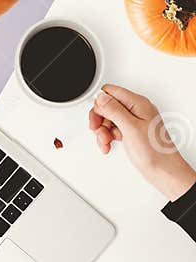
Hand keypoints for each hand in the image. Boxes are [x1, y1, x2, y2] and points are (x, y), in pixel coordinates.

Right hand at [89, 84, 195, 200]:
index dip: (100, 104)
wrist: (162, 170)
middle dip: (99, 119)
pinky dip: (106, 137)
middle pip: (106, 106)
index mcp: (138, 103)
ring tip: (106, 141)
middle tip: (99, 130)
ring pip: (107, 119)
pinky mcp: (130, 132)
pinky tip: (108, 144)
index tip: (98, 117)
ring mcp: (133, 121)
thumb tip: (100, 97)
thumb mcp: (130, 127)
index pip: (110, 92)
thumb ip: (114, 110)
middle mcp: (136, 110)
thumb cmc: (153, 151)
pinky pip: (112, 130)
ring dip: (102, 131)